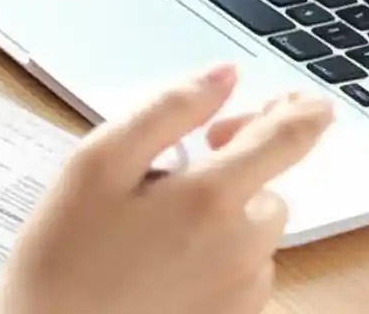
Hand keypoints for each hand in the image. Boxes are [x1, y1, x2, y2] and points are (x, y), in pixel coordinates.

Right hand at [0, 65, 333, 313]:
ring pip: (253, 232)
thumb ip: (167, 110)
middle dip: (237, 168)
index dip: (302, 110)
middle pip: (267, 188)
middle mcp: (243, 248)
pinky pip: (242, 274)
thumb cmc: (63, 258)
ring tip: (156, 222)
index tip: (305, 99)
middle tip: (183, 162)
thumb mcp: (97, 163)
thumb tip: (222, 76)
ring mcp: (242, 292)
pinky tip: (164, 259)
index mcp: (212, 199)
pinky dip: (216, 256)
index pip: (288, 138)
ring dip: (225, 214)